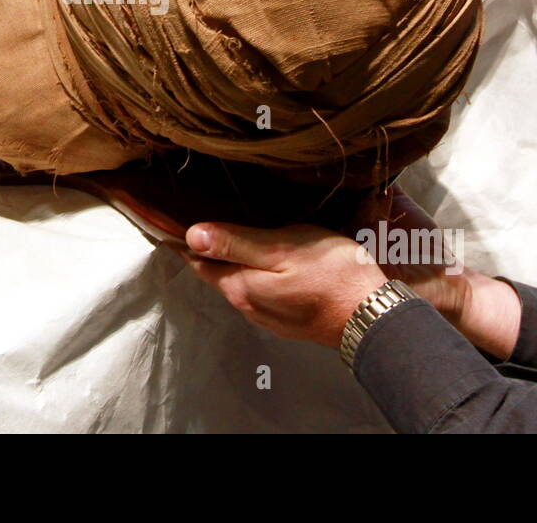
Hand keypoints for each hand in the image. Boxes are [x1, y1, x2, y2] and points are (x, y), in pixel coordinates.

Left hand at [179, 221, 387, 347]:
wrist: (371, 315)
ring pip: (238, 281)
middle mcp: (247, 305)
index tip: (165, 222)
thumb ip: (236, 242)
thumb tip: (191, 235)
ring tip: (226, 232)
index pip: (198, 261)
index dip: (182, 241)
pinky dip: (251, 271)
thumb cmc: (330, 274)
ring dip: (230, 260)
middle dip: (205, 249)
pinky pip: (258, 290)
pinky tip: (262, 257)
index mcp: (240, 286)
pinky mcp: (287, 318)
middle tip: (194, 218)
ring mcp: (268, 315)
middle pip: (216, 272)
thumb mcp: (281, 247)